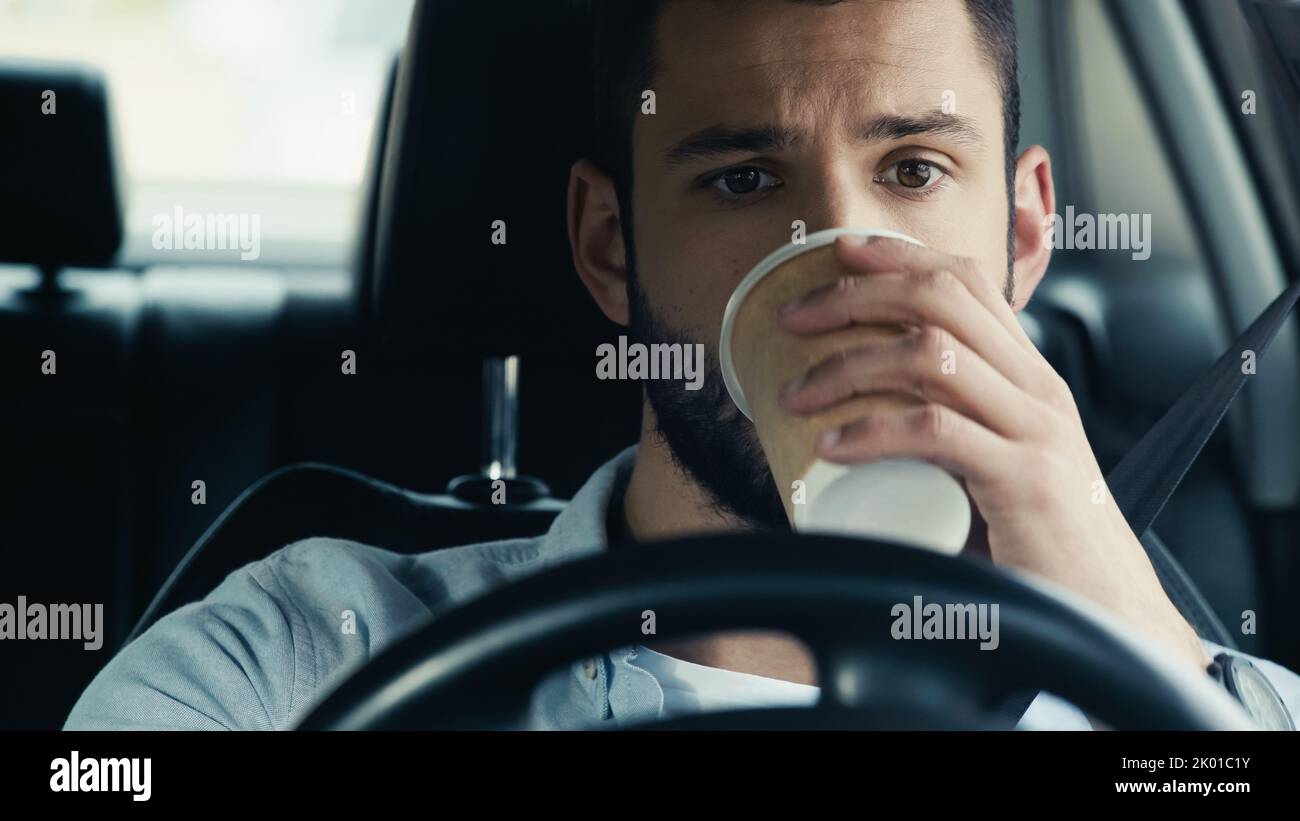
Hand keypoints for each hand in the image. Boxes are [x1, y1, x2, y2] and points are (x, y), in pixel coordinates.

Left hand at [775, 236, 1210, 670]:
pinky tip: (830, 448)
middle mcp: (1038, 389)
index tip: (839, 252)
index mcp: (1030, 378)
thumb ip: (946, 435)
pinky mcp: (1024, 480)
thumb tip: (857, 423)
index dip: (901, 256)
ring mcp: (1035, 430)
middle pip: (941, 301)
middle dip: (857, 296)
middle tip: (793, 318)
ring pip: (932, 356)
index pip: (968, 283)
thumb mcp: (992, 465)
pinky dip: (873, 432)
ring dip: (849, 364)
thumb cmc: (1035, 541)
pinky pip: (937, 432)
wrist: (1105, 608)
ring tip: (794, 393)